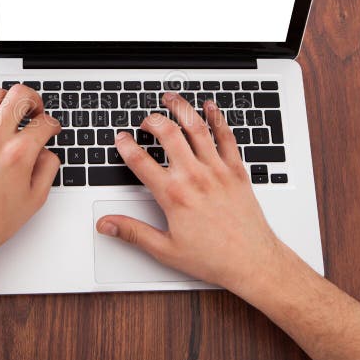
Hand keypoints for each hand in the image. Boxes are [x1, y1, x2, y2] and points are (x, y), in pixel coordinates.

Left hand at [0, 85, 60, 294]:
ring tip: (9, 113)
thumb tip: (47, 150)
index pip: (44, 122)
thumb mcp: (35, 200)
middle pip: (20, 95)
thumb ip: (48, 168)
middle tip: (33, 111)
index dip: (53, 124)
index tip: (50, 128)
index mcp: (18, 155)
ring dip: (6, 100)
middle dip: (33, 100)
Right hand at [96, 93, 290, 297]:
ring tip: (170, 98)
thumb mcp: (165, 249)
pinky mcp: (236, 171)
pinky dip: (217, 119)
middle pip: (168, 134)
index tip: (121, 138)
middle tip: (146, 121)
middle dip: (152, 120)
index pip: (141, 161)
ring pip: (196, 128)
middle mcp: (195, 177)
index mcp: (174, 195)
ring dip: (181, 108)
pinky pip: (226, 137)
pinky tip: (210, 108)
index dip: (126, 146)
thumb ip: (132, 232)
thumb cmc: (213, 258)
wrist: (252, 262)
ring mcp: (217, 170)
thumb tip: (107, 225)